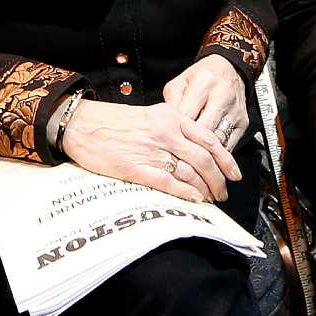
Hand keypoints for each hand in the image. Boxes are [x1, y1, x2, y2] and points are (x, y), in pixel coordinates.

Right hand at [57, 98, 240, 202]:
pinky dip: (185, 193)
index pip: (208, 138)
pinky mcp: (136, 168)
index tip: (234, 173)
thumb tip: (194, 151)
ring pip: (190, 173)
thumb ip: (172, 129)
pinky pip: (169, 183)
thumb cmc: (112, 122)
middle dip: (218, 180)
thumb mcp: (149, 116)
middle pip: (204, 159)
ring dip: (204, 190)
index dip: (226, 159)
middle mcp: (165, 132)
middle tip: (222, 192)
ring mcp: (151, 151)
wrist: (81, 124)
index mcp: (170, 116)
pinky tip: (193, 200)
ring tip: (209, 200)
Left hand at [162, 55, 248, 150]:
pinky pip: (228, 146)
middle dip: (190, 143)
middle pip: (204, 131)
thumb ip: (171, 102)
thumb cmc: (202, 78)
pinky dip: (216, 154)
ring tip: (191, 155)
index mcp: (204, 82)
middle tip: (179, 150)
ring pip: (217, 141)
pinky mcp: (243, 124)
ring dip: (203, 151)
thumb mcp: (180, 82)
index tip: (169, 137)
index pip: (187, 114)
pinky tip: (206, 154)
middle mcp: (223, 96)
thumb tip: (168, 126)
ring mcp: (235, 111)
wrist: (230, 70)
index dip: (176, 129)